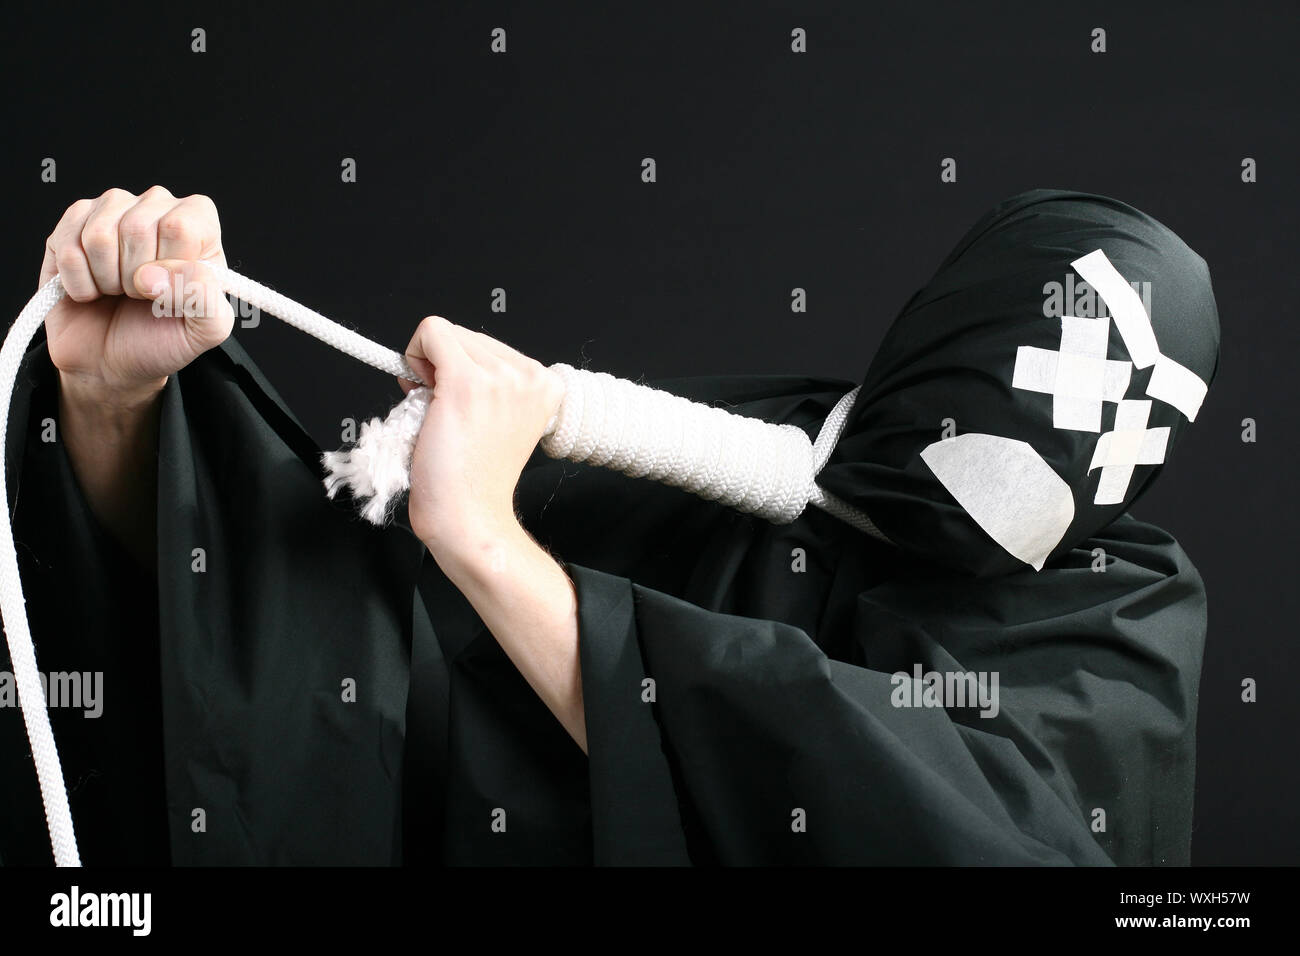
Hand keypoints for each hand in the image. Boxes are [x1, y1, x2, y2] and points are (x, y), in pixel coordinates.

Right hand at [41, 185, 233, 406]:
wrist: (111, 358)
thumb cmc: (161, 337)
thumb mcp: (204, 329)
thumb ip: (206, 299)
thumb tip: (159, 273)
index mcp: (199, 223)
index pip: (180, 227)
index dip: (170, 268)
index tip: (169, 288)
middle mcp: (157, 205)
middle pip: (137, 227)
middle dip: (136, 279)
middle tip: (141, 294)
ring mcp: (112, 208)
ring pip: (99, 236)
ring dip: (107, 280)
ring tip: (118, 290)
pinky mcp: (73, 221)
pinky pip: (67, 247)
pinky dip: (79, 283)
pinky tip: (92, 288)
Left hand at [401, 315, 565, 563]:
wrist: (469, 516)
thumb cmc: (474, 479)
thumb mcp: (500, 419)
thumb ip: (489, 384)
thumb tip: (441, 357)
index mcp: (546, 384)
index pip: (490, 347)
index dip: (464, 371)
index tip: (461, 406)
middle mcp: (530, 376)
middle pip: (468, 335)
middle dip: (445, 366)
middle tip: (446, 413)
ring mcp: (500, 377)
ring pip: (447, 332)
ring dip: (430, 367)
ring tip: (441, 414)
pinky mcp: (467, 382)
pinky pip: (430, 333)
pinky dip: (412, 356)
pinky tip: (421, 397)